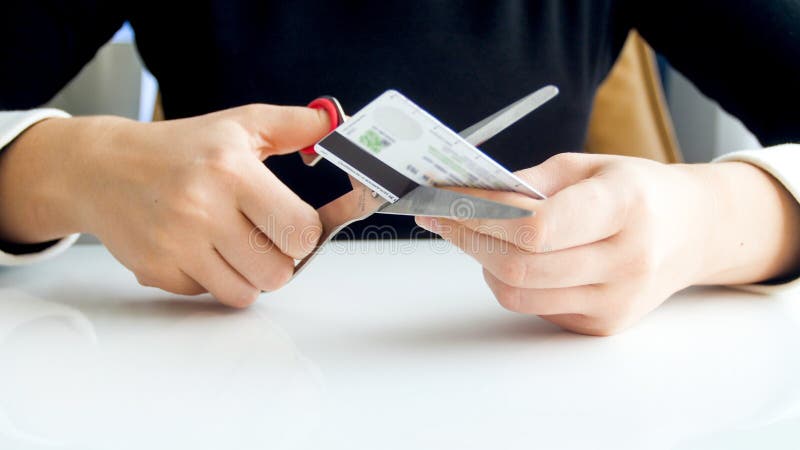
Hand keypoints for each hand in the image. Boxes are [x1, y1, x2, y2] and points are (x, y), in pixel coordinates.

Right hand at [0, 105, 330, 305]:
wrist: (102, 168)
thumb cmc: (177, 148)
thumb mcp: (239, 125)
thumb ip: (295, 125)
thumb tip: (336, 124)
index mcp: (232, 171)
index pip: (300, 231)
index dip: (305, 233)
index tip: (294, 224)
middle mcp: (203, 209)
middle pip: (278, 272)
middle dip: (279, 259)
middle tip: (263, 237)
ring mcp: (176, 244)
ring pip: (245, 293)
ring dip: (248, 275)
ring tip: (232, 245)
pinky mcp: (156, 270)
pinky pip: (207, 295)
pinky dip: (210, 279)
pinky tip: (197, 250)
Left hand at [416, 153, 799, 334]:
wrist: (693, 231)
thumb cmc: (636, 191)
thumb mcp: (588, 166)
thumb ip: (529, 180)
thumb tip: (468, 194)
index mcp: (625, 206)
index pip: (538, 226)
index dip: (482, 215)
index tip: (448, 200)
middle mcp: (626, 259)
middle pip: (520, 266)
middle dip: (468, 238)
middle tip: (443, 217)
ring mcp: (616, 300)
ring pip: (518, 294)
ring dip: (483, 263)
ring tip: (477, 234)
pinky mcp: (604, 325)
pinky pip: (535, 308)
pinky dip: (512, 281)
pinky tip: (518, 257)